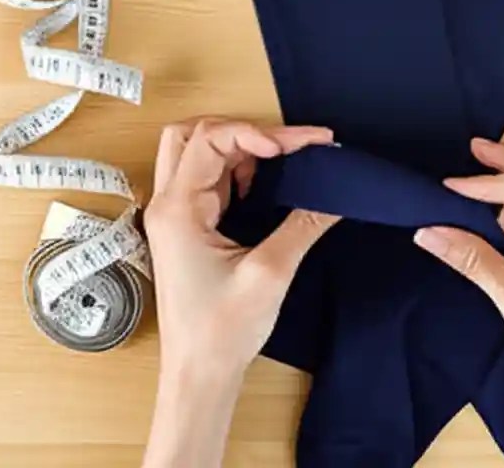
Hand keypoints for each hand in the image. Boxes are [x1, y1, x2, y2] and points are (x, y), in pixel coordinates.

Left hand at [143, 117, 338, 373]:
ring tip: (283, 162)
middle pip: (193, 135)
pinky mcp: (187, 229)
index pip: (211, 140)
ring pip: (198, 154)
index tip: (299, 145)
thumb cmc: (220, 333)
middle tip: (288, 144)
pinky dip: (236, 170)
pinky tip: (266, 183)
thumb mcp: (270, 273)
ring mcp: (175, 217)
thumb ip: (303, 224)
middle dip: (243, 129)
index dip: (257, 132)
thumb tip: (335, 194)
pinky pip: (207, 180)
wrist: (199, 374)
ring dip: (239, 148)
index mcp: (177, 211)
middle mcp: (168, 206)